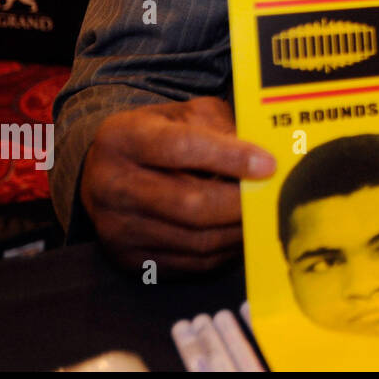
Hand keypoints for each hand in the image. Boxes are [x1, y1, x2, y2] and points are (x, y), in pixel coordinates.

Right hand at [79, 97, 275, 274]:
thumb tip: (262, 159)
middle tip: (272, 194)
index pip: (181, 147)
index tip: (268, 164)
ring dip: (238, 229)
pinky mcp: (131, 261)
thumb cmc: (158, 138)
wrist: (106, 175)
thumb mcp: (183, 115)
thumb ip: (220, 128)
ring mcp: (117, 229)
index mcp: (123, 138)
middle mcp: (110, 186)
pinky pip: (192, 263)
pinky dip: (225, 249)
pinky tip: (240, 232)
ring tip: (262, 213)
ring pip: (196, 239)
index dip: (230, 157)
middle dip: (240, 202)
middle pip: (190, 203)